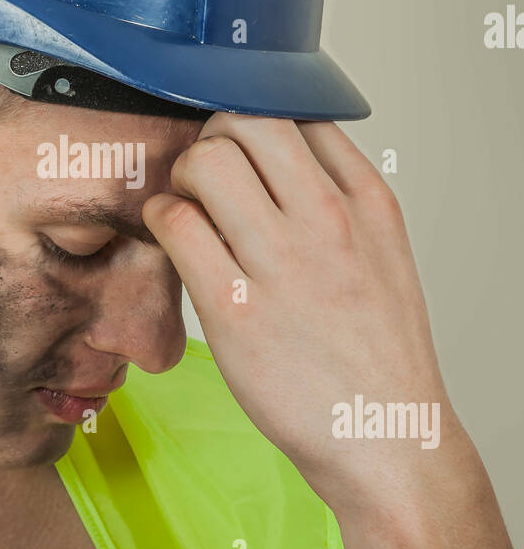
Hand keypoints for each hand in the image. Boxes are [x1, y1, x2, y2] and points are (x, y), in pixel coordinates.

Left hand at [142, 113, 458, 512]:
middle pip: (247, 120)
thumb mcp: (382, 254)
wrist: (385, 436)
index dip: (257, 121)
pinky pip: (177, 225)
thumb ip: (339, 200)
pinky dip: (162, 220)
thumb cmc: (377, 355)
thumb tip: (282, 160)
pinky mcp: (234, 308)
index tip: (240, 146)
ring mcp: (281, 262)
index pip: (301, 111)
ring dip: (182, 177)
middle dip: (214, 136)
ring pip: (207, 162)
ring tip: (190, 209)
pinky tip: (175, 241)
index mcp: (367, 202)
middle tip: (208, 175)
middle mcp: (327, 220)